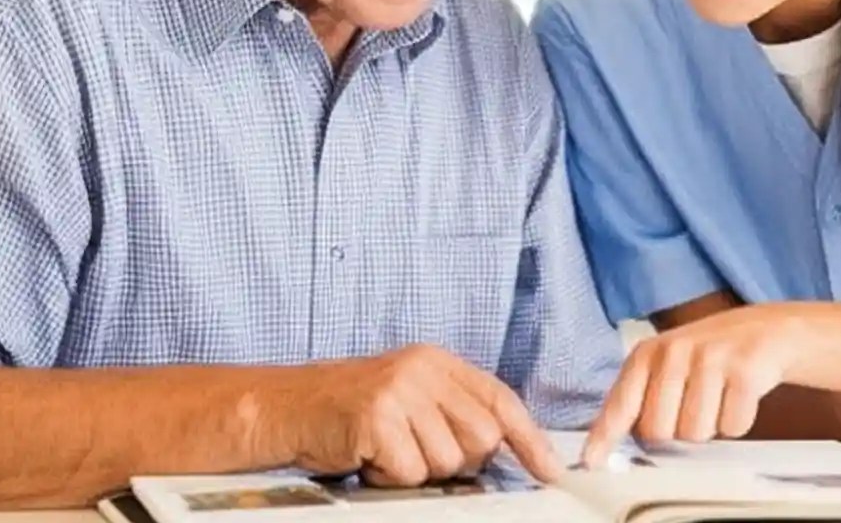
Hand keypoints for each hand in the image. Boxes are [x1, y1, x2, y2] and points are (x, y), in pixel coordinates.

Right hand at [290, 344, 561, 486]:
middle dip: (458, 461)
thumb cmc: (351, 410)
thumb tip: (505, 449)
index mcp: (438, 362)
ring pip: (448, 461)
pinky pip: (411, 473)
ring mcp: (400, 392)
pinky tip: (370, 460)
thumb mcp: (411, 396)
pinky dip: (392, 478)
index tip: (550, 470)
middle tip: (419, 452)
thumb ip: (454, 412)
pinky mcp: (377, 418)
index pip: (501, 400)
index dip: (530, 439)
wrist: (289, 407)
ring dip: (418, 471)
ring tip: (387, 451)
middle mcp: (423, 370)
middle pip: (482, 438)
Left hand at [582, 307, 804, 465]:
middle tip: (693, 406)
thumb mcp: (669, 365)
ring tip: (719, 397)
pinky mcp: (744, 371)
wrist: (770, 330)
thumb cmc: (712, 357)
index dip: (604, 436)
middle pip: (658, 432)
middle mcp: (674, 352)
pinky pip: (732, 427)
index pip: (620, 403)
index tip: (590, 462)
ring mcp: (710, 359)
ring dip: (710, 427)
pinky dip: (738, 422)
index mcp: (647, 354)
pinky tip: (740, 396)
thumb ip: (641, 399)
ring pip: (695, 434)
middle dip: (676, 432)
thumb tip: (611, 446)